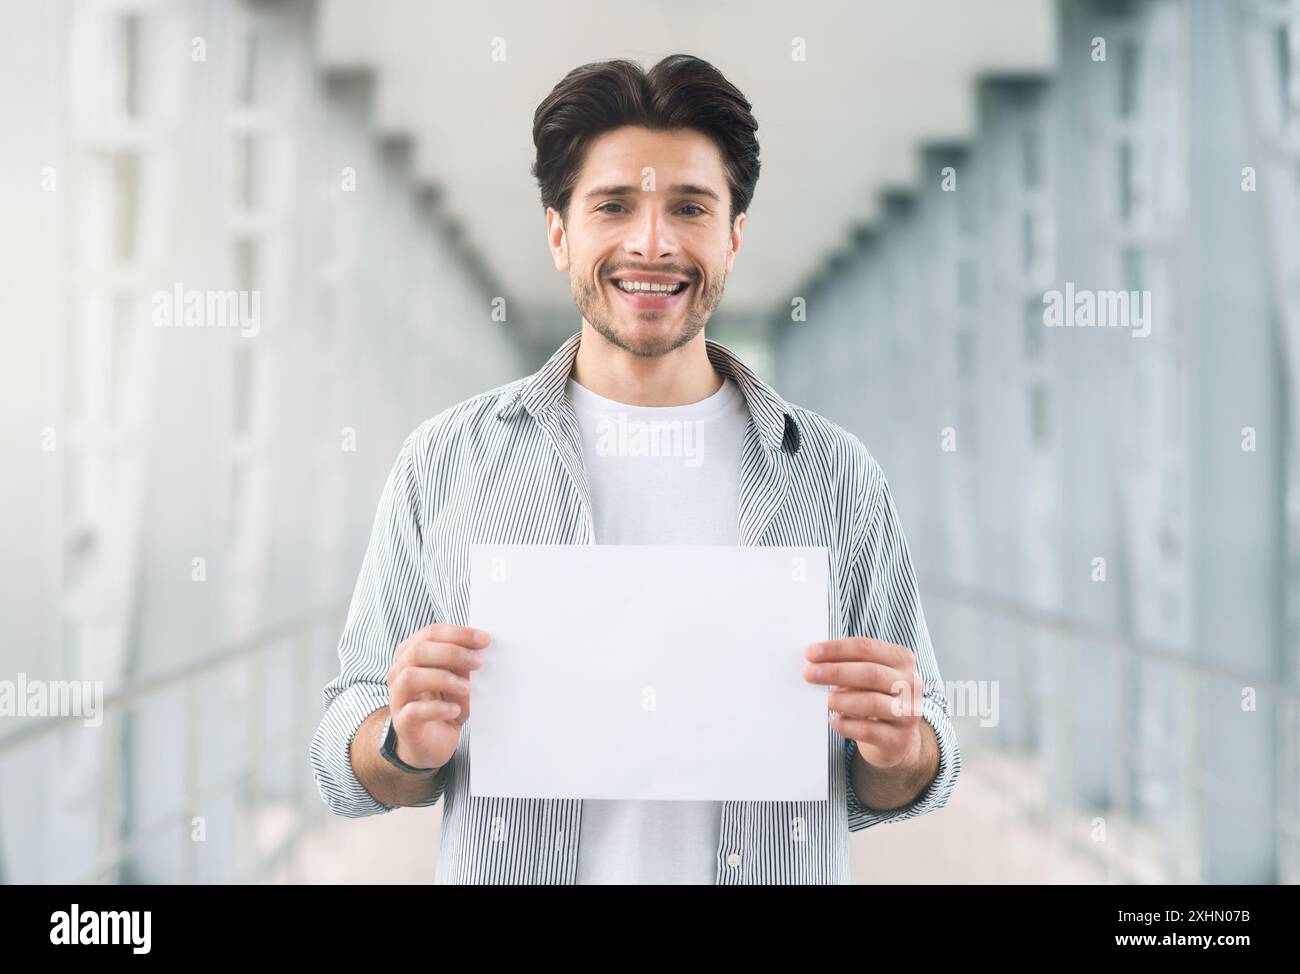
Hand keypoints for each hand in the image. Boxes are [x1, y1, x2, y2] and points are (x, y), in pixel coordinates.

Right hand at [385, 623, 490, 769]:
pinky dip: (438, 709)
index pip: (430, 633)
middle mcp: (399, 673)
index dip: (458, 634)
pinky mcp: (403, 723)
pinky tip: (455, 711)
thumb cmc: (445, 707)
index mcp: (412, 655)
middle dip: (452, 653)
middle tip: (479, 662)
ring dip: (443, 679)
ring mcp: (398, 698)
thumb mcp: (459, 681)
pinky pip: (414, 711)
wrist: (432, 744)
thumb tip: (478, 647)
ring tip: (466, 688)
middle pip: (417, 651)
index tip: (484, 640)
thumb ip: (463, 665)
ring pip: (410, 677)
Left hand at [802, 636, 924, 769]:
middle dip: (836, 672)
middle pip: (870, 673)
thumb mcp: (868, 677)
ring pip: (873, 703)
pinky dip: (847, 725)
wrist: (897, 739)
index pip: (866, 648)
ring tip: (825, 700)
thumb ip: (848, 665)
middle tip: (809, 674)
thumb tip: (815, 662)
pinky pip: (870, 731)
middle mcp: (910, 684)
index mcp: (902, 659)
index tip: (811, 653)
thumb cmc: (875, 698)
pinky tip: (834, 720)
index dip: (836, 649)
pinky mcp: (900, 739)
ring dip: (843, 700)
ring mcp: (908, 713)